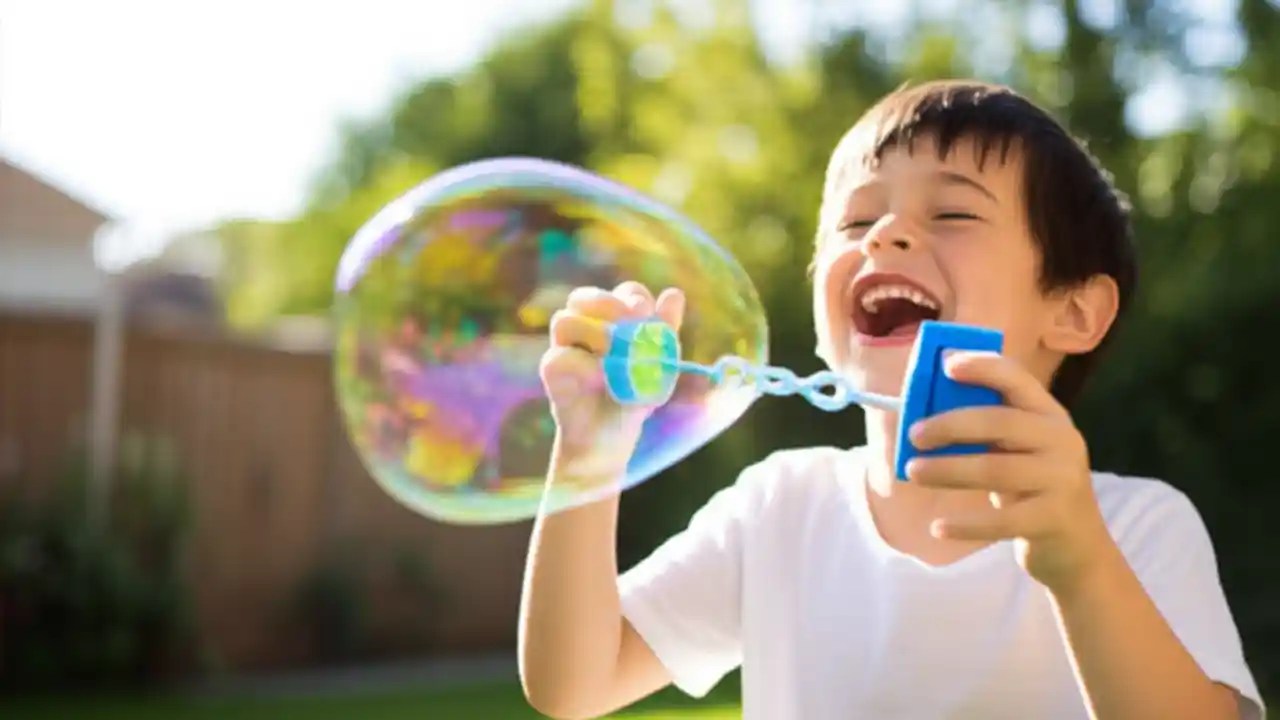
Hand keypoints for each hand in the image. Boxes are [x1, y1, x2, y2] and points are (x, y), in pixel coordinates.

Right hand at [539, 281, 684, 479]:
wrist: (611, 438)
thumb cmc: (633, 396)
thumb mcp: (658, 365)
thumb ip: (665, 331)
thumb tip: (674, 293)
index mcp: (613, 320)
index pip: (623, 293)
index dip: (634, 298)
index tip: (645, 314)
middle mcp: (584, 327)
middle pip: (583, 296)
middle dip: (608, 304)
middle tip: (629, 321)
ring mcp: (563, 346)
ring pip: (564, 320)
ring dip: (594, 333)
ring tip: (614, 354)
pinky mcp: (551, 370)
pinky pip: (560, 357)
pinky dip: (585, 366)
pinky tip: (603, 379)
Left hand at [904, 352, 1112, 594]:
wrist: (1076, 545)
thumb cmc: (1031, 487)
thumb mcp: (1016, 449)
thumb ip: (984, 427)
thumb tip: (923, 409)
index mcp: (1048, 414)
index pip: (1017, 379)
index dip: (983, 368)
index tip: (946, 365)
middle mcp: (1061, 440)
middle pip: (1000, 422)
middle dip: (951, 425)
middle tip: (913, 435)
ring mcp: (1062, 479)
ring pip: (995, 469)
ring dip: (947, 470)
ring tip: (913, 472)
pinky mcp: (1054, 518)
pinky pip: (1002, 520)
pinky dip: (965, 524)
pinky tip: (938, 527)